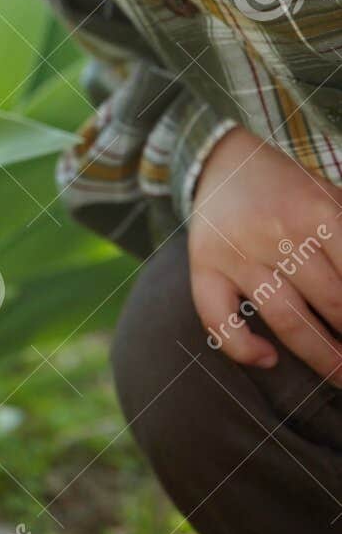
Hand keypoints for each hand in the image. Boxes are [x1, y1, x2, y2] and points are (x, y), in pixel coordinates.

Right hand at [189, 124, 341, 383]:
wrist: (222, 158)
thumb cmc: (288, 187)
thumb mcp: (331, 196)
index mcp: (316, 211)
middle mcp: (277, 232)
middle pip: (331, 302)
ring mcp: (238, 252)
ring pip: (285, 317)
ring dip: (320, 355)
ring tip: (340, 375)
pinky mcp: (204, 266)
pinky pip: (217, 317)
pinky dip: (241, 346)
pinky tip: (267, 358)